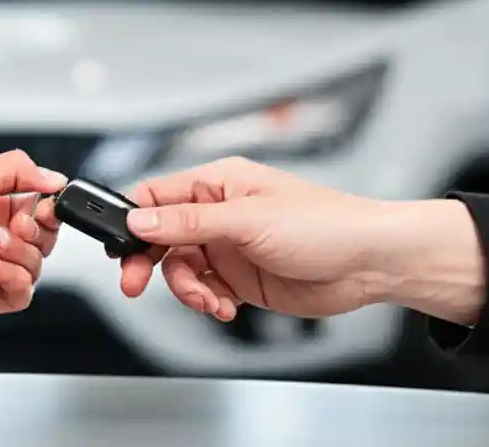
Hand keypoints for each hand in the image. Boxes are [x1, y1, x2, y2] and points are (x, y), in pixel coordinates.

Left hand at [0, 150, 67, 324]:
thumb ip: (16, 170)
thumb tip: (54, 178)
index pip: (40, 206)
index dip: (49, 207)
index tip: (46, 204)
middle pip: (45, 236)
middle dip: (38, 229)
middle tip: (17, 223)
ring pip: (37, 264)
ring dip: (19, 251)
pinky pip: (23, 292)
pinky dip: (11, 275)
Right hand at [117, 158, 486, 324]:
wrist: (369, 264)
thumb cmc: (326, 224)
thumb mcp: (248, 221)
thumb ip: (189, 224)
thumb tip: (139, 221)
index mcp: (219, 182)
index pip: (157, 196)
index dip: (132, 221)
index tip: (119, 247)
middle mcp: (220, 213)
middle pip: (161, 238)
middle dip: (149, 263)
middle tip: (135, 285)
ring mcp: (231, 247)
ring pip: (181, 270)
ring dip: (187, 290)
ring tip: (210, 301)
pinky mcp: (242, 278)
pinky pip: (205, 291)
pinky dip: (207, 303)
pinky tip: (226, 307)